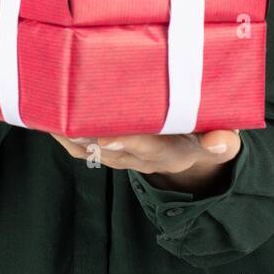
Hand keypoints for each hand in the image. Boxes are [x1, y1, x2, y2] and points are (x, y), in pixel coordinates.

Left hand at [50, 129, 242, 194]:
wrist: (197, 148)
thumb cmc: (210, 128)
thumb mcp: (225, 135)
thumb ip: (223, 140)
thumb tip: (221, 142)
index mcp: (178, 152)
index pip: (155, 149)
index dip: (134, 143)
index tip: (114, 134)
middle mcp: (149, 158)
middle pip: (119, 149)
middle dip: (97, 137)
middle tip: (77, 121)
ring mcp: (128, 157)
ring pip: (97, 149)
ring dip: (76, 135)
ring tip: (56, 115)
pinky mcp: (112, 152)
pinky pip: (84, 149)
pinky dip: (65, 136)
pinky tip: (48, 118)